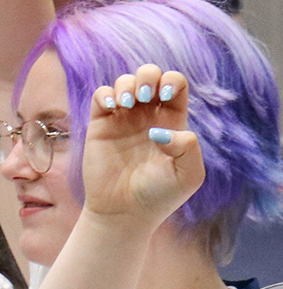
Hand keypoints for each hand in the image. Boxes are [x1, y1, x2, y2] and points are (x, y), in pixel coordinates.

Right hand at [80, 65, 204, 229]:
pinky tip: (112, 107)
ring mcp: (122, 120)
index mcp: (172, 122)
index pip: (176, 86)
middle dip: (148, 76)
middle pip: (150, 76)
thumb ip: (188, 147)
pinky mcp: (100, 126)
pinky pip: (101, 96)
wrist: (124, 212)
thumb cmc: (160, 196)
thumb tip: (161, 130)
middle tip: (146, 95)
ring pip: (124, 82)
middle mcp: (147, 117)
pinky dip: (106, 94)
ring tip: (127, 103)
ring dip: (127, 84)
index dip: (172, 81)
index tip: (166, 96)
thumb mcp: (188, 174)